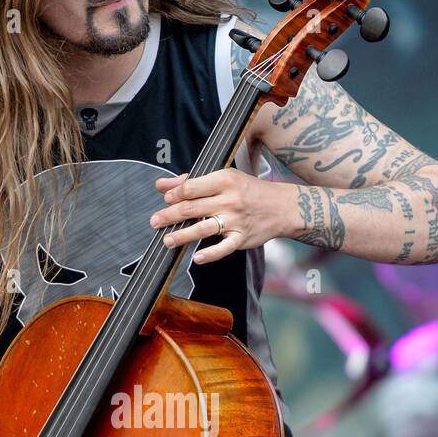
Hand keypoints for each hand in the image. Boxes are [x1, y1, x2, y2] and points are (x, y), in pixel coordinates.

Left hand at [150, 169, 282, 262]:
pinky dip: (210, 254)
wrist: (283, 206)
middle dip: (170, 215)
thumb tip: (161, 185)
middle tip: (154, 221)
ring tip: (167, 240)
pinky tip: (196, 258)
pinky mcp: (242, 238)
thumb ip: (190, 182)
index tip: (166, 200)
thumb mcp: (224, 178)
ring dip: (182, 236)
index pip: (191, 188)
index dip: (175, 195)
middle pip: (192, 208)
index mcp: (224, 180)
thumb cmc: (248, 191)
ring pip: (203, 228)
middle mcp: (229, 200)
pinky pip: (223, 248)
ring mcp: (236, 220)